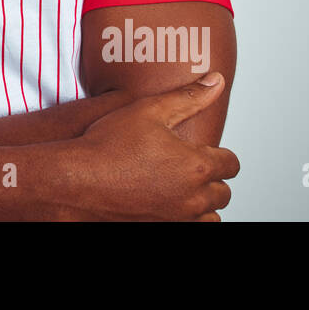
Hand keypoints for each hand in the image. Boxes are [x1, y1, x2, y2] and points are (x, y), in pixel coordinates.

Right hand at [63, 73, 239, 220]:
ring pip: (210, 217)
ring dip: (203, 203)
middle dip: (212, 179)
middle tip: (190, 166)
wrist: (78, 178)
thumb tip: (216, 81)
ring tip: (182, 186)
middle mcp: (193, 197)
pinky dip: (186, 217)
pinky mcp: (160, 228)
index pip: (230, 164)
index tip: (206, 150)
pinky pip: (189, 228)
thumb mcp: (150, 110)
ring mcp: (177, 217)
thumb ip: (188, 97)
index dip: (220, 154)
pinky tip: (168, 202)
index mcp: (196, 166)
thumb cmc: (110, 144)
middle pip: (223, 193)